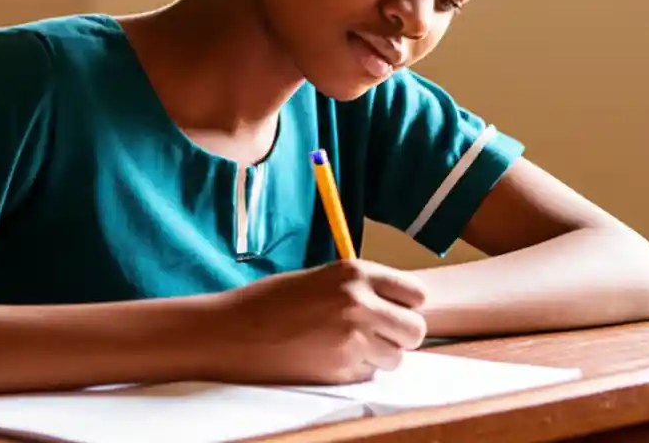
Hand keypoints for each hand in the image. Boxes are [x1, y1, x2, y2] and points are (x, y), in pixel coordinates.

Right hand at [209, 259, 428, 384]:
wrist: (232, 331)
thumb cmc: (269, 303)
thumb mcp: (319, 279)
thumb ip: (358, 289)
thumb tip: (392, 306)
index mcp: (355, 273)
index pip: (416, 293)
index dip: (405, 306)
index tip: (393, 312)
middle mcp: (360, 303)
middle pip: (415, 329)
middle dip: (399, 336)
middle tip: (375, 336)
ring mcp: (353, 338)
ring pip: (397, 358)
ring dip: (379, 357)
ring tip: (345, 348)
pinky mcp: (341, 369)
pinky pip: (370, 375)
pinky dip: (357, 372)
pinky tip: (329, 359)